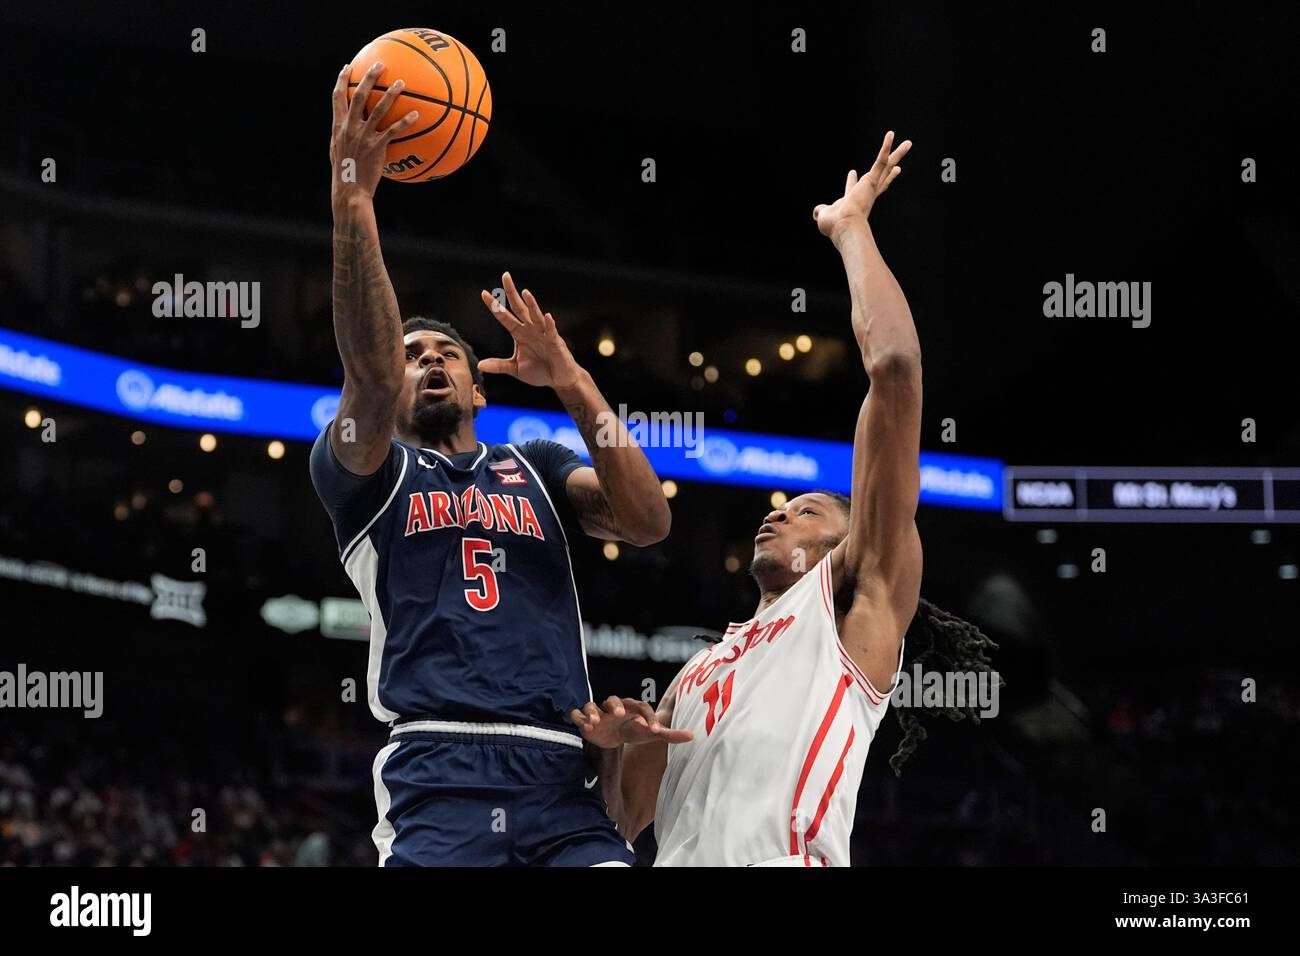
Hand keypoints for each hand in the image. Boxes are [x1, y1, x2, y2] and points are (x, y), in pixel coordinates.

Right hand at [330, 61, 419, 206]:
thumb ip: (344, 135)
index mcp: (338, 126)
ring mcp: (363, 136)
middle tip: (380, 64)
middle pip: (358, 95)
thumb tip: (350, 127)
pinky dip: (405, 121)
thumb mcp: (338, 150)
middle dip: (369, 77)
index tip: (348, 67)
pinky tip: (416, 114)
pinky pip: (393, 130)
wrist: (349, 190)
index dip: (341, 80)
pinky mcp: (377, 147)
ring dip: (390, 93)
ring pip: (378, 109)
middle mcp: (349, 127)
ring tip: (402, 82)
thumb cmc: (345, 173)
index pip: (337, 97)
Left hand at [478, 272, 584, 388]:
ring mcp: (543, 334)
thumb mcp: (515, 369)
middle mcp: (531, 330)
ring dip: (531, 304)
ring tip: (525, 293)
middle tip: (505, 276)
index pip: (505, 317)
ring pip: (535, 316)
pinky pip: (551, 331)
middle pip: (519, 308)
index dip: (495, 306)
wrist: (560, 379)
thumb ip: (499, 365)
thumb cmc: (540, 371)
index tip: (484, 294)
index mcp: (520, 334)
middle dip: (512, 293)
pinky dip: (548, 324)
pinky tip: (546, 316)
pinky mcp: (555, 343)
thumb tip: (480, 365)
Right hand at [569, 697, 693, 749]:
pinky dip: (580, 718)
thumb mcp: (651, 734)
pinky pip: (578, 714)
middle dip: (616, 706)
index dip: (649, 717)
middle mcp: (615, 707)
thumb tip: (693, 736)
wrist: (613, 737)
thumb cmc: (634, 731)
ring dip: (594, 712)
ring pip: (593, 705)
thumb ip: (670, 735)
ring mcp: (599, 713)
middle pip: (614, 699)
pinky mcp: (586, 720)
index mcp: (633, 708)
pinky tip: (584, 726)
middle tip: (619, 715)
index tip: (655, 730)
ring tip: (596, 722)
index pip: (642, 707)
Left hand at [812, 130, 911, 243]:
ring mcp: (871, 185)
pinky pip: (881, 160)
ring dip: (898, 153)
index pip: (856, 188)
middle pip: (881, 178)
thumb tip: (816, 213)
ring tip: (908, 143)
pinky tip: (891, 134)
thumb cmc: (834, 224)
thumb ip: (820, 212)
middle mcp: (866, 192)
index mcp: (854, 200)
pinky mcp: (873, 179)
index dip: (853, 181)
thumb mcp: (824, 216)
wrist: (843, 226)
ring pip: (887, 166)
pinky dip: (886, 147)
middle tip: (898, 166)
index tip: (853, 172)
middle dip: (890, 171)